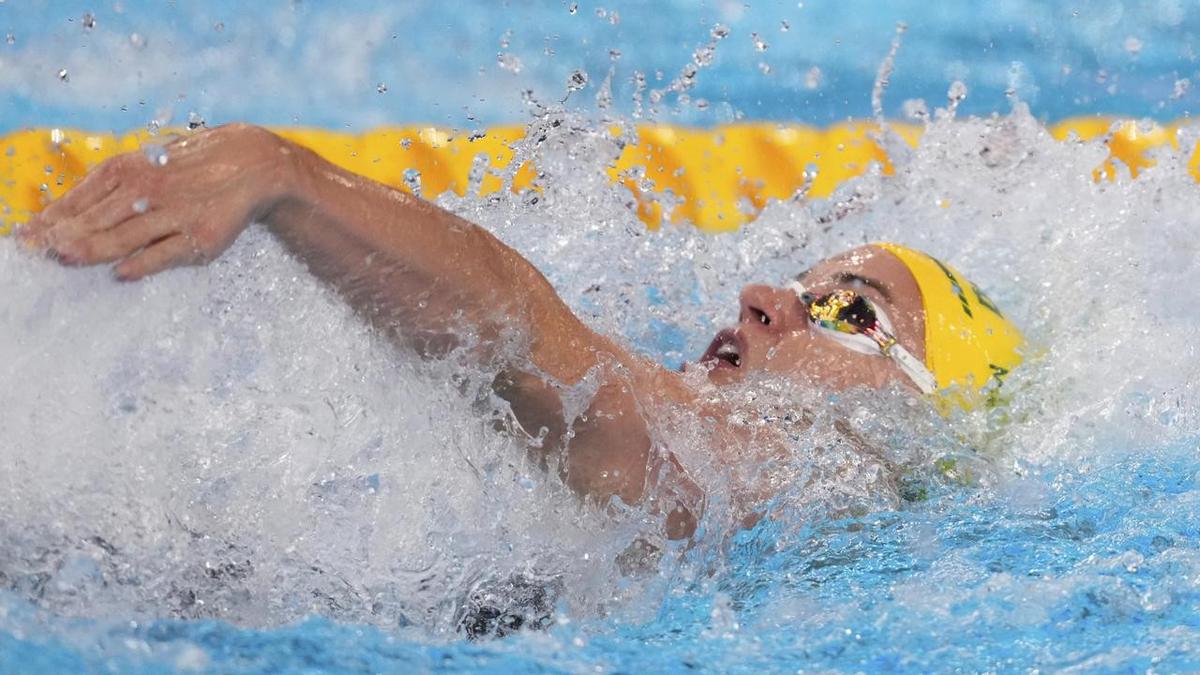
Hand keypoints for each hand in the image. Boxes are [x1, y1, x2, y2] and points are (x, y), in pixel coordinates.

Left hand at [18, 124, 296, 280]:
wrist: (251, 164)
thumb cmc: (191, 167)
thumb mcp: (149, 163)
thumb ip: (112, 186)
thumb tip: (67, 214)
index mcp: (129, 170)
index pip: (78, 199)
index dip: (49, 220)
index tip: (26, 239)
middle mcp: (147, 189)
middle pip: (93, 219)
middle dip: (61, 237)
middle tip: (35, 253)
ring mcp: (173, 214)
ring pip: (123, 236)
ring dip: (91, 249)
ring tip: (65, 259)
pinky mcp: (199, 237)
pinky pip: (164, 254)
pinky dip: (141, 264)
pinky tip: (121, 273)